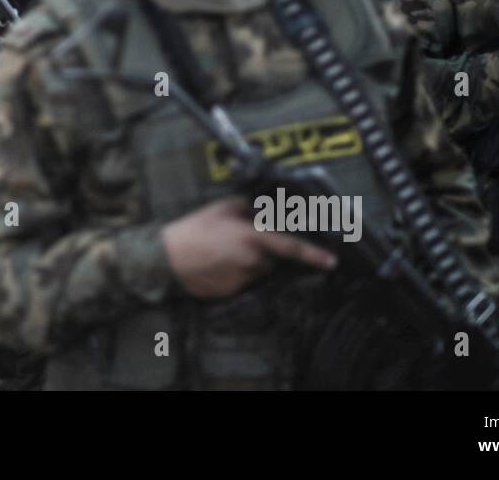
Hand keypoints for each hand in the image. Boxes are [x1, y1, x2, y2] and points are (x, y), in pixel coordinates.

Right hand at [160, 197, 336, 299]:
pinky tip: (216, 263)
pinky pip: (242, 280)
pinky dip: (234, 272)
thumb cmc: (194, 230)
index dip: (313, 254)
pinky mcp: (233, 291)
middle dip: (262, 250)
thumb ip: (248, 207)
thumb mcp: (222, 208)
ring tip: (222, 251)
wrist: (167, 259)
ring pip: (256, 270)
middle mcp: (252, 260)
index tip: (331, 261)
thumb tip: (265, 207)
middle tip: (236, 240)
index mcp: (252, 237)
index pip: (290, 246)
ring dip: (248, 261)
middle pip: (271, 258)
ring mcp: (243, 279)